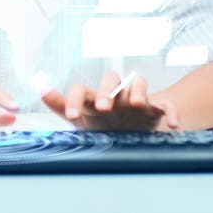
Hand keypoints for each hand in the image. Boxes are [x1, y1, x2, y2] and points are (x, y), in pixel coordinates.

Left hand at [41, 71, 178, 130]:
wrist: (134, 134)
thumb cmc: (102, 125)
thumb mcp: (82, 120)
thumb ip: (63, 106)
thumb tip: (40, 90)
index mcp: (94, 98)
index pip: (82, 89)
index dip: (76, 99)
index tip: (73, 115)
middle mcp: (115, 95)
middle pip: (111, 79)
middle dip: (108, 91)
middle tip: (104, 108)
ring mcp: (136, 100)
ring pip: (138, 83)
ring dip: (138, 91)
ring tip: (138, 105)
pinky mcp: (156, 110)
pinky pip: (166, 104)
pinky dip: (170, 110)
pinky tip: (172, 123)